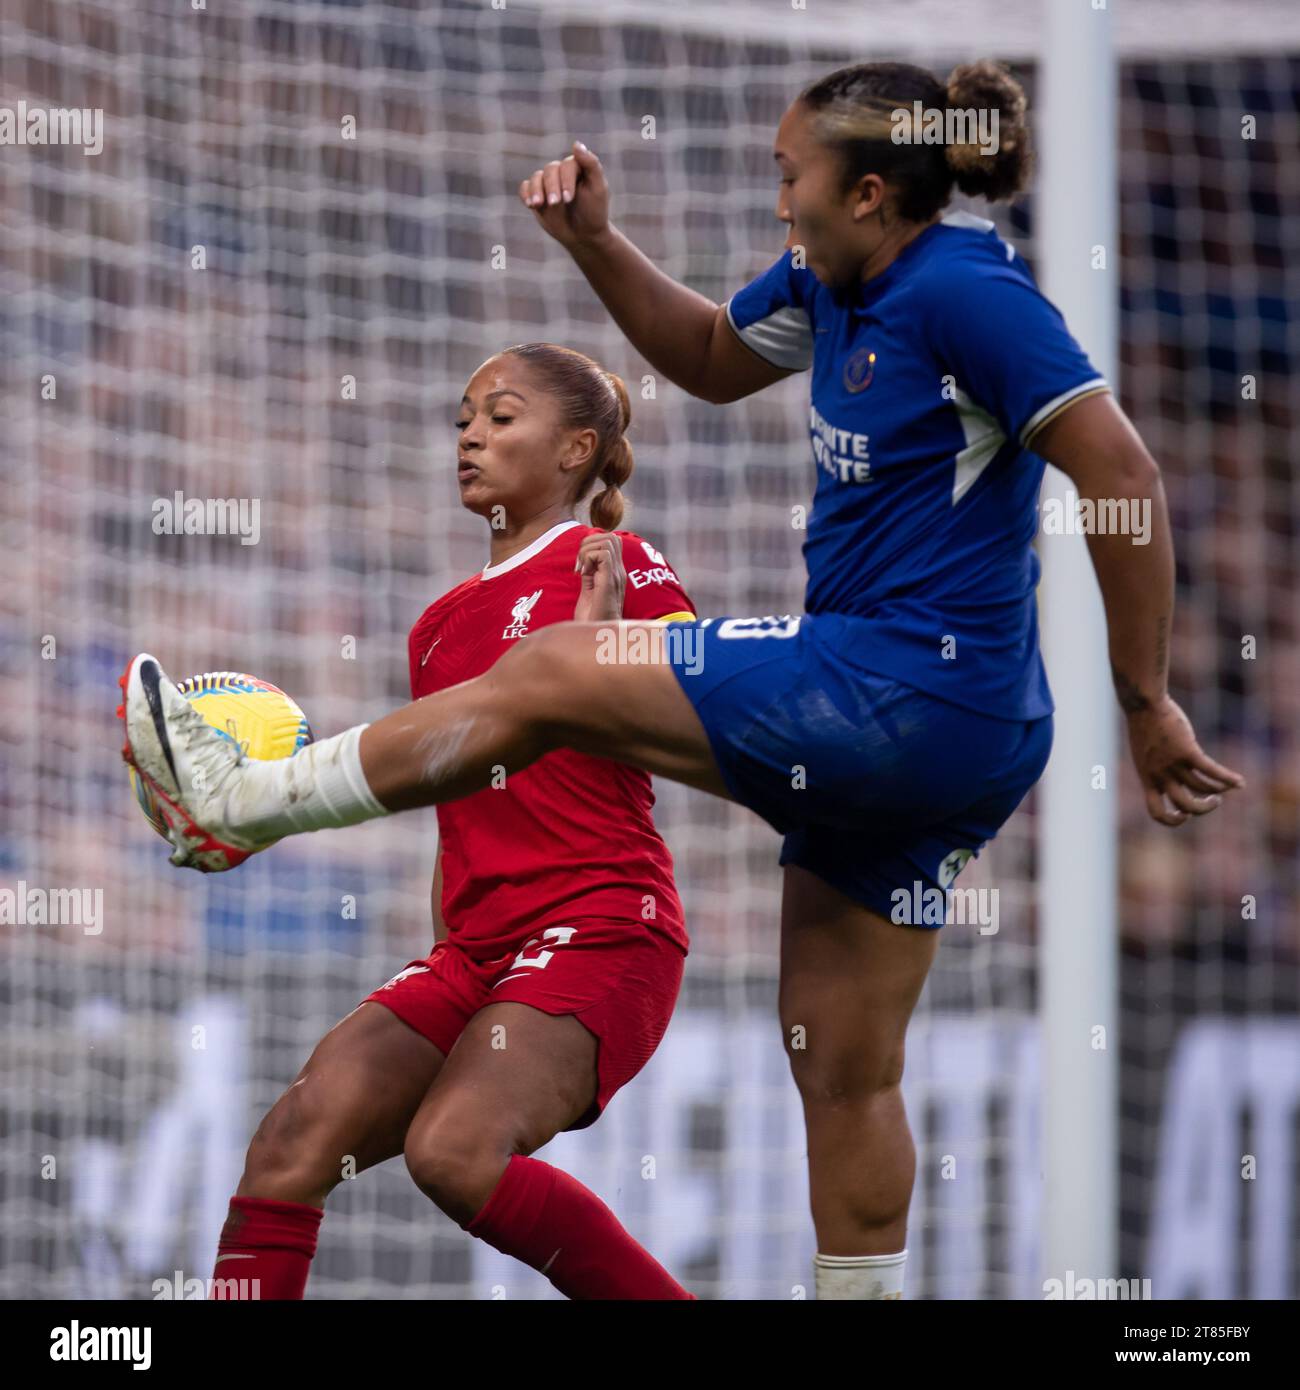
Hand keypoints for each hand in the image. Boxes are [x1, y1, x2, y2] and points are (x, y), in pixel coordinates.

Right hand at [519, 141, 610, 249]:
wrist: (584, 236)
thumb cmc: (594, 211)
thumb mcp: (598, 188)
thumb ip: (591, 164)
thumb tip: (576, 144)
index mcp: (577, 167)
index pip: (566, 165)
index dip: (566, 180)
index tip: (568, 199)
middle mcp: (560, 172)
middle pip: (550, 170)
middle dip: (551, 187)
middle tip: (555, 204)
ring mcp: (547, 183)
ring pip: (536, 178)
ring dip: (536, 190)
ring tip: (537, 205)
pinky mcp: (537, 195)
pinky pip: (525, 188)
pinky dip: (525, 193)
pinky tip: (530, 204)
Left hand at [573, 532, 624, 622]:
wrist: (599, 639)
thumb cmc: (593, 619)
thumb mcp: (589, 591)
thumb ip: (589, 574)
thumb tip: (582, 560)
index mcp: (615, 573)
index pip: (611, 541)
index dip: (592, 544)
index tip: (580, 563)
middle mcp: (619, 571)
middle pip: (612, 536)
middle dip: (590, 542)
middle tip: (580, 561)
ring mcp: (616, 575)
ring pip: (607, 540)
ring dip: (588, 549)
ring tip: (581, 568)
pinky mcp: (610, 581)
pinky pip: (603, 553)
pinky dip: (588, 557)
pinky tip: (582, 573)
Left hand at [1125, 694, 1244, 825]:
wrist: (1143, 704)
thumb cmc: (1144, 727)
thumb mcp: (1145, 754)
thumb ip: (1157, 769)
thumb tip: (1175, 780)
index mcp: (1147, 778)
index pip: (1156, 812)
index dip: (1172, 820)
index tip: (1185, 814)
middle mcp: (1160, 774)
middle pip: (1185, 805)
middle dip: (1203, 808)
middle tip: (1214, 801)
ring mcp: (1173, 763)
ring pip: (1202, 787)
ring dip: (1218, 791)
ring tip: (1227, 788)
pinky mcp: (1187, 750)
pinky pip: (1212, 770)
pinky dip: (1228, 779)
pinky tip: (1240, 782)